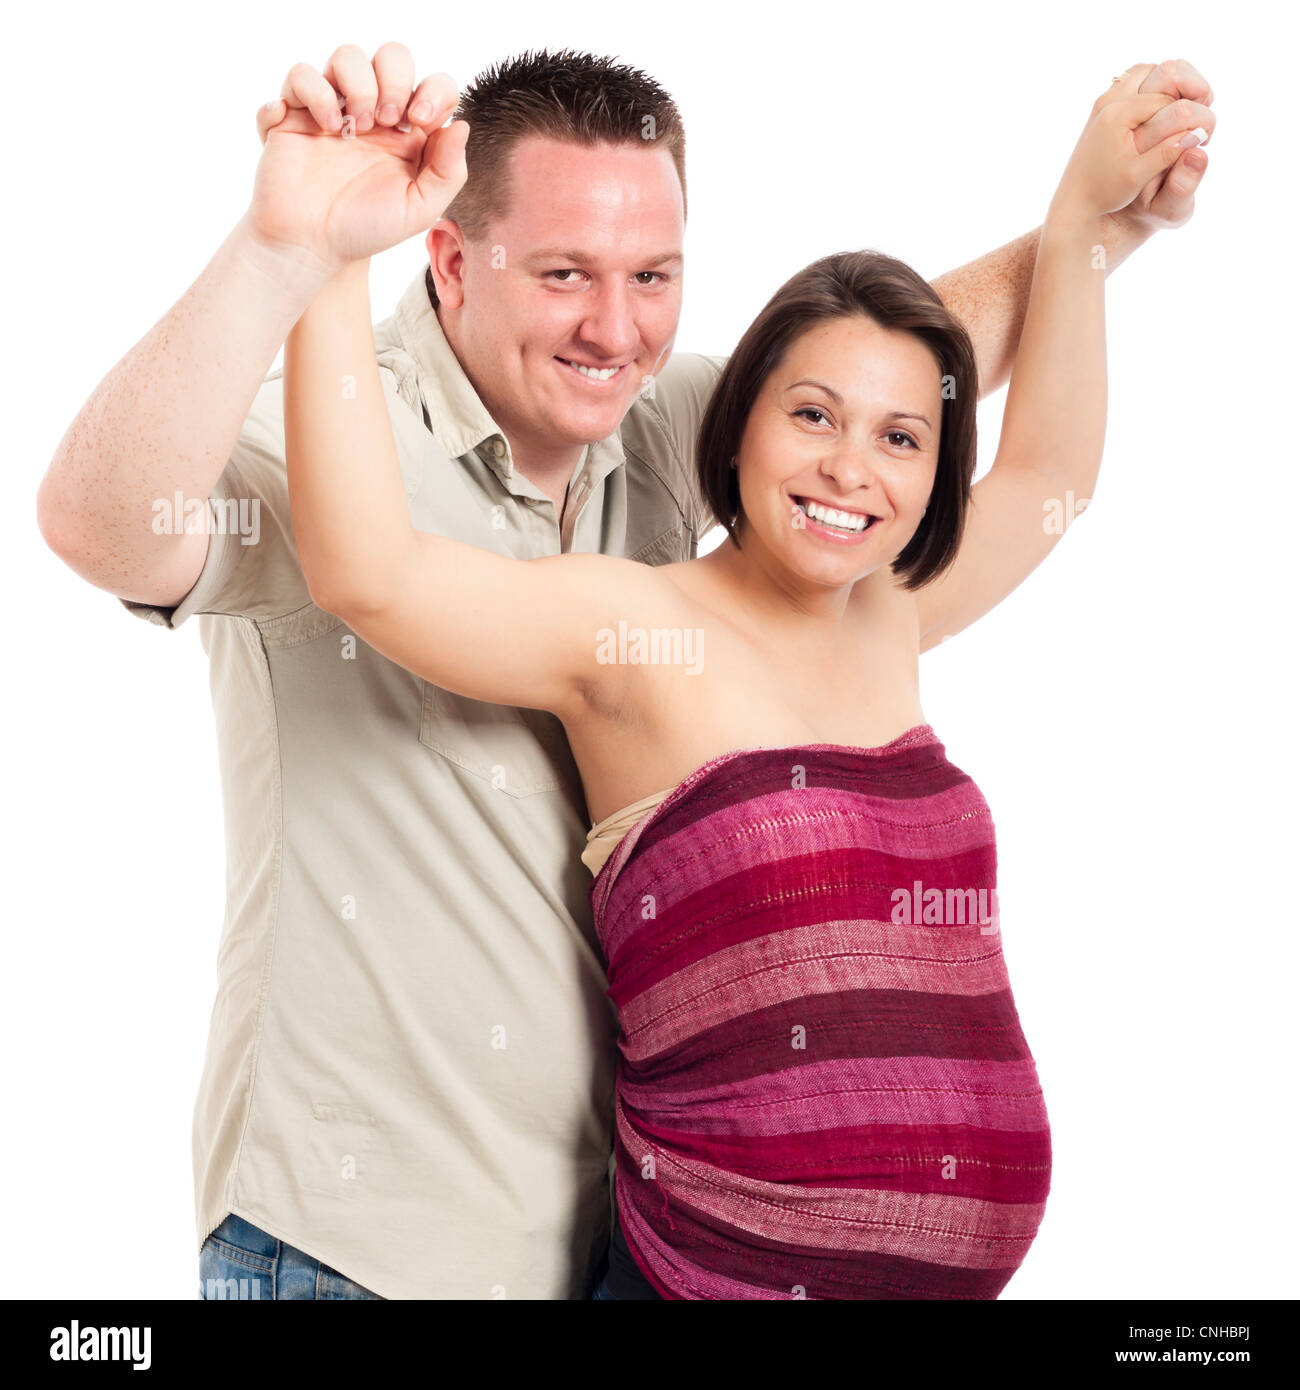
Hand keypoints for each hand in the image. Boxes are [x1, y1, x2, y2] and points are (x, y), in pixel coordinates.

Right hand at [248, 42, 468, 272]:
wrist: (314, 246)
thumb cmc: (366, 229)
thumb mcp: (419, 209)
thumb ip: (448, 172)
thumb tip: (460, 125)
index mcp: (408, 133)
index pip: (433, 85)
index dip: (434, 90)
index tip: (420, 120)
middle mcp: (374, 114)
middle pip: (392, 56)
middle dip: (395, 80)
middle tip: (387, 121)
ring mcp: (335, 108)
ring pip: (348, 56)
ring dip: (357, 84)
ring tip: (354, 128)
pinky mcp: (296, 111)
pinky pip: (301, 74)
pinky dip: (314, 93)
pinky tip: (324, 128)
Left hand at [1049, 66, 1208, 225]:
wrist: (1074, 202)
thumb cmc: (1104, 193)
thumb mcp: (1137, 175)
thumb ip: (1167, 152)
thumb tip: (1197, 133)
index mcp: (1118, 114)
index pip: (1167, 98)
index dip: (1190, 110)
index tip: (1203, 130)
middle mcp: (1108, 101)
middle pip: (1158, 73)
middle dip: (1183, 86)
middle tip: (1202, 103)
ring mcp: (1104, 103)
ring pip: (1145, 73)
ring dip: (1167, 83)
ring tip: (1184, 105)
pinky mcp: (1102, 109)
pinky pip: (1133, 83)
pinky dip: (1151, 88)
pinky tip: (1163, 109)